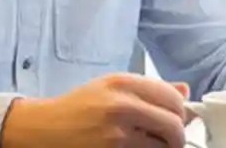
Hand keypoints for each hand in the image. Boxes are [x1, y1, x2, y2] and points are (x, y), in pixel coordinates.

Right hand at [1, 73, 191, 146]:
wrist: (41, 130)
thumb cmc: (76, 110)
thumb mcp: (111, 89)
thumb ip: (149, 90)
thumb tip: (184, 91)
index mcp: (123, 83)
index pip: (173, 99)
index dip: (179, 113)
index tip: (173, 120)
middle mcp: (122, 106)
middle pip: (174, 127)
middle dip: (175, 138)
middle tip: (166, 142)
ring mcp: (116, 136)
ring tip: (146, 146)